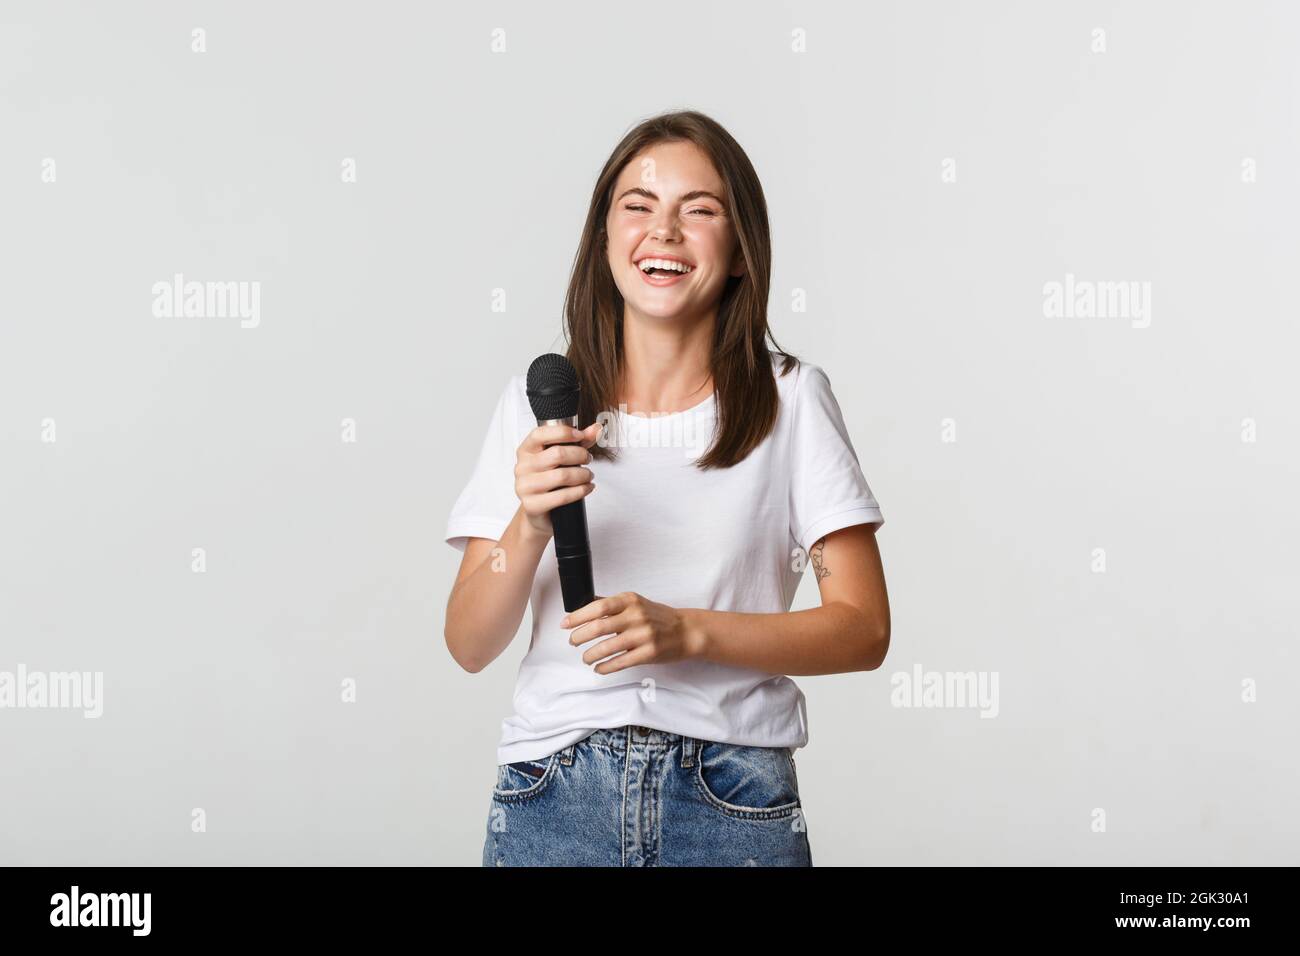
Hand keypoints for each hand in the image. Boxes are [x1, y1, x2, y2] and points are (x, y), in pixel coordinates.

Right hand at [514, 421, 603, 538]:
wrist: (540, 512)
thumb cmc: (550, 481)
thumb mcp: (562, 458)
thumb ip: (578, 442)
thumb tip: (596, 428)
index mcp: (526, 450)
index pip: (540, 434)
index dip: (563, 433)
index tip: (580, 436)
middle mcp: (522, 467)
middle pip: (557, 454)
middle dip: (579, 455)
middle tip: (588, 459)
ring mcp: (525, 487)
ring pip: (562, 476)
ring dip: (583, 475)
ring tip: (588, 476)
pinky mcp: (533, 505)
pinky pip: (563, 496)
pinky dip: (580, 491)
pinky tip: (587, 488)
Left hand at [561, 591, 704, 673]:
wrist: (686, 631)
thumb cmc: (658, 617)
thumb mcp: (636, 603)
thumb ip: (612, 605)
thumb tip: (583, 605)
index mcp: (630, 600)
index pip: (598, 606)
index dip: (578, 616)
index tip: (565, 624)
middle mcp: (636, 616)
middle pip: (599, 627)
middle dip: (580, 636)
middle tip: (572, 642)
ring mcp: (643, 635)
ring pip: (607, 647)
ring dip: (590, 654)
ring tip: (585, 658)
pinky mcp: (648, 653)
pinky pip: (620, 662)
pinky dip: (605, 667)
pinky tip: (599, 668)